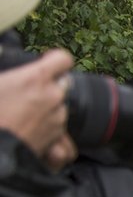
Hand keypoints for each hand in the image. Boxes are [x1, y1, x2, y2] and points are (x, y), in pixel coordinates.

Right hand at [0, 49, 74, 168]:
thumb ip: (10, 76)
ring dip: (48, 112)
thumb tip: (3, 56)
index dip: (55, 61)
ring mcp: (58, 118)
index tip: (46, 64)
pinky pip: (63, 138)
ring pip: (60, 109)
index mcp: (36, 78)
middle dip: (48, 88)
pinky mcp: (57, 139)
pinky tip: (39, 138)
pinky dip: (54, 139)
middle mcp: (53, 96)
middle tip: (26, 95)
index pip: (62, 59)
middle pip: (63, 85)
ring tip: (23, 118)